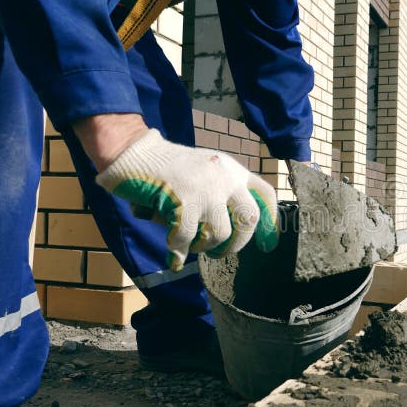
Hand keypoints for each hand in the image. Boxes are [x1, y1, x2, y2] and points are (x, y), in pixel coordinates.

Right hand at [96, 130, 277, 270]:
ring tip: (192, 245)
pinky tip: (173, 251)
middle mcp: (226, 178)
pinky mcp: (184, 201)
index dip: (270, 221)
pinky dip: (179, 248)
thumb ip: (221, 196)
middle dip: (237, 244)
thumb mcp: (205, 172)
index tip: (267, 244)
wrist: (137, 153)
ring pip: (220, 233)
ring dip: (205, 246)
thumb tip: (231, 237)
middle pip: (249, 219)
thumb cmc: (169, 167)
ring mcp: (206, 189)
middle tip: (221, 253)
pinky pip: (187, 237)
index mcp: (233, 170)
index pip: (265, 194)